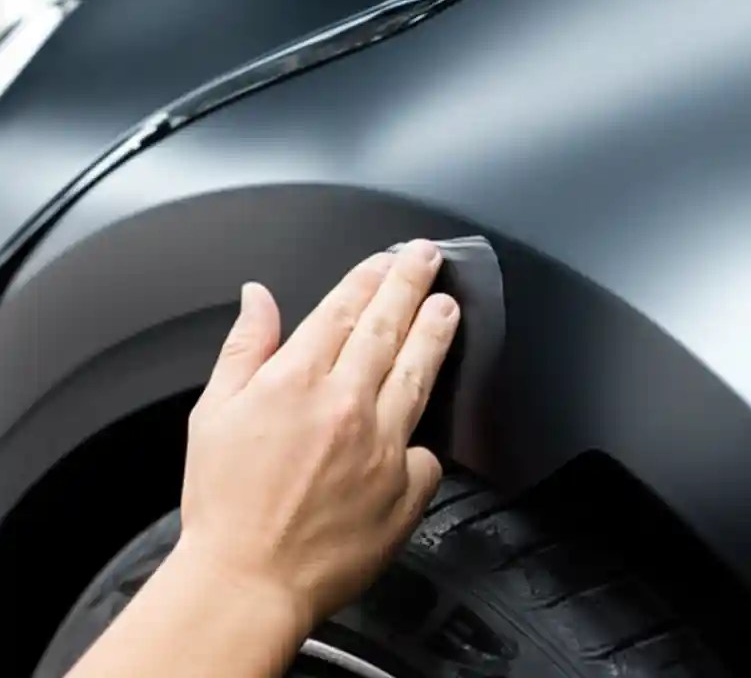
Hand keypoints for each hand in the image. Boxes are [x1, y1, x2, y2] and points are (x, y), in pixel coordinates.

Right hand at [176, 239, 459, 630]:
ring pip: (418, 374)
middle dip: (410, 286)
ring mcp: (382, 444)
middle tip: (428, 258)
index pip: (342, 311)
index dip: (368, 280)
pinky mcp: (406, 485)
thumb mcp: (212, 414)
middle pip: (388, 329)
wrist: (249, 582)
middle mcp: (346, 404)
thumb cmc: (225, 507)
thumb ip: (245, 348)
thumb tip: (258, 297)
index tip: (385, 261)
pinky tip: (425, 421)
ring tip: (448, 308)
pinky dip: (420, 434)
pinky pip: (424, 449)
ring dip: (435, 334)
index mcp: (295, 381)